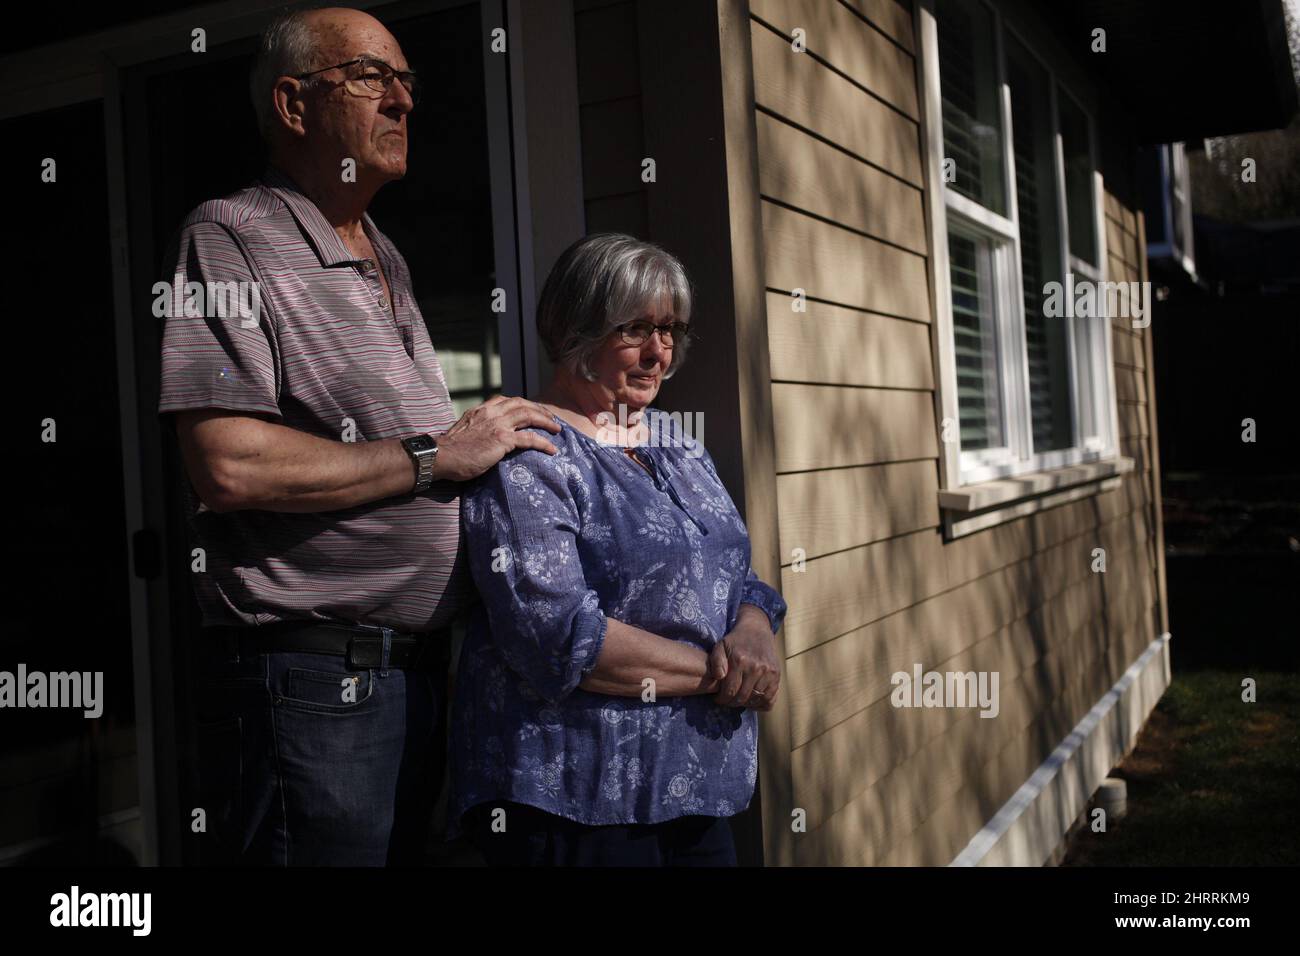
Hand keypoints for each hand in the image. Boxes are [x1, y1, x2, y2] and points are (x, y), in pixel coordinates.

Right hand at [434, 396, 560, 480]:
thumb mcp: (465, 429)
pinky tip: (551, 449)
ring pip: (529, 416)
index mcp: (483, 409)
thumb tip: (485, 434)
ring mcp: (498, 424)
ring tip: (557, 429)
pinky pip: (529, 438)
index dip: (525, 404)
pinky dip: (543, 442)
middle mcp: (492, 412)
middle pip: (523, 405)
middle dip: (540, 410)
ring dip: (546, 422)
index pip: (509, 400)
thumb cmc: (450, 449)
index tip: (534, 411)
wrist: (440, 456)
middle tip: (551, 419)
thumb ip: (478, 427)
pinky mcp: (502, 439)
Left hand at [707, 605, 779, 710]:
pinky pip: (770, 698)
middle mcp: (755, 668)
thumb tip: (719, 677)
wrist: (756, 630)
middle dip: (732, 703)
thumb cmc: (735, 641)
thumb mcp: (720, 647)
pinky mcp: (776, 675)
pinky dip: (761, 704)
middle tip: (727, 701)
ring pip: (756, 699)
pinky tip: (753, 701)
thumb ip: (716, 662)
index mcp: (739, 661)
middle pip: (743, 697)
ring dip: (746, 704)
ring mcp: (768, 672)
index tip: (719, 699)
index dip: (722, 699)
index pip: (730, 691)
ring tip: (739, 700)